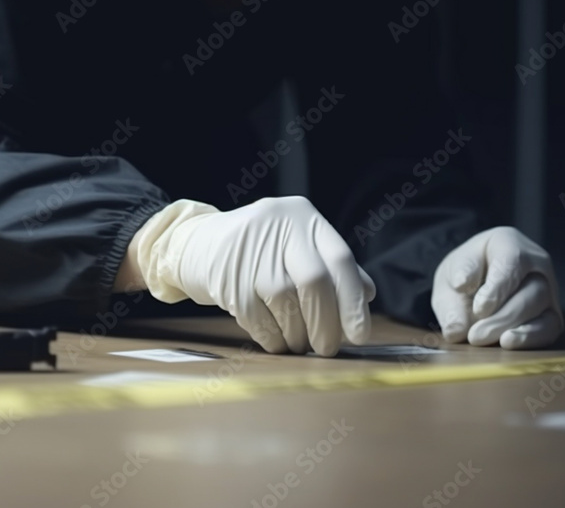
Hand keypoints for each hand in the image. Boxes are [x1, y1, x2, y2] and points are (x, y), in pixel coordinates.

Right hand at [133, 196, 375, 355]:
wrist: (196, 244)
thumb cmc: (258, 250)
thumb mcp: (296, 245)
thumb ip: (331, 265)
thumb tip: (368, 294)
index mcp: (303, 217)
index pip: (340, 260)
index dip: (354, 302)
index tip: (359, 335)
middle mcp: (278, 227)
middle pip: (315, 282)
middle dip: (326, 324)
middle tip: (328, 348)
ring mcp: (249, 251)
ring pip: (286, 302)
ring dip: (298, 334)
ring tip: (300, 344)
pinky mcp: (226, 277)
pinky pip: (258, 317)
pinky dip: (273, 337)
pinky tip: (277, 342)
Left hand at [432, 226, 562, 348]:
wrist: (472, 282)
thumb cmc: (464, 274)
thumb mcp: (449, 280)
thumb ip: (450, 301)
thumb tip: (455, 329)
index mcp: (508, 243)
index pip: (511, 262)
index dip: (497, 288)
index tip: (479, 309)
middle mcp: (536, 264)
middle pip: (531, 290)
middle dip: (502, 317)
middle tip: (474, 336)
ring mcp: (548, 289)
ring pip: (541, 310)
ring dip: (512, 328)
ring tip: (482, 340)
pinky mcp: (551, 315)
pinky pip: (549, 328)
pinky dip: (529, 338)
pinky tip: (508, 344)